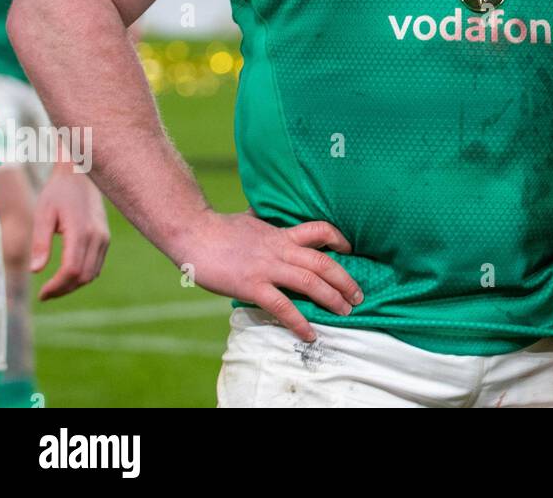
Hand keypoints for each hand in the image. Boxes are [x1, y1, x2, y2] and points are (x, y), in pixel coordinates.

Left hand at [31, 167, 110, 299]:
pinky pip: (97, 265)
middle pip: (84, 276)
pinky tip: (67, 275)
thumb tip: (35, 271)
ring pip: (92, 273)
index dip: (57, 286)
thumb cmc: (58, 193)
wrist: (81, 175)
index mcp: (81, 231)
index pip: (72, 269)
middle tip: (45, 295)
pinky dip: (83, 276)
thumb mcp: (43, 214)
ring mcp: (104, 238)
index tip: (42, 294)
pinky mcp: (105, 238)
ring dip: (73, 285)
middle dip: (64, 290)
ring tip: (54, 287)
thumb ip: (41, 242)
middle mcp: (97, 236)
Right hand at [171, 211, 363, 341]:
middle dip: (345, 280)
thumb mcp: (250, 220)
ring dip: (332, 298)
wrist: (194, 233)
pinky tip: (310, 333)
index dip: (338, 239)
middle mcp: (280, 250)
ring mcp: (267, 268)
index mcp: (281, 234)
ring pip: (310, 282)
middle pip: (323, 262)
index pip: (319, 230)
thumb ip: (264, 224)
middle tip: (359, 295)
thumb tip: (264, 217)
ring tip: (346, 311)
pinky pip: (283, 306)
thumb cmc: (219, 228)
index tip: (349, 249)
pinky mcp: (252, 285)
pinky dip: (299, 322)